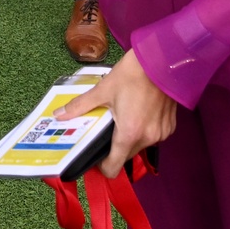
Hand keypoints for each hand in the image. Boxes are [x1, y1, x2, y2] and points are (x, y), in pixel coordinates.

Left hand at [54, 50, 178, 176]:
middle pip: (125, 155)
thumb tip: (59, 115)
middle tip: (105, 130)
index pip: (114, 167)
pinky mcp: (170, 127)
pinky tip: (138, 113)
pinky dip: (143, 130)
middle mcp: (147, 139)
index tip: (95, 157)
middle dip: (114, 147)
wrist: (162, 61)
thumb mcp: (102, 90)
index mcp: (129, 133)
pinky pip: (152, 136)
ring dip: (129, 137)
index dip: (102, 166)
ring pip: (139, 146)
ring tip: (121, 118)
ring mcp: (161, 134)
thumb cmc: (132, 75)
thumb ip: (80, 106)